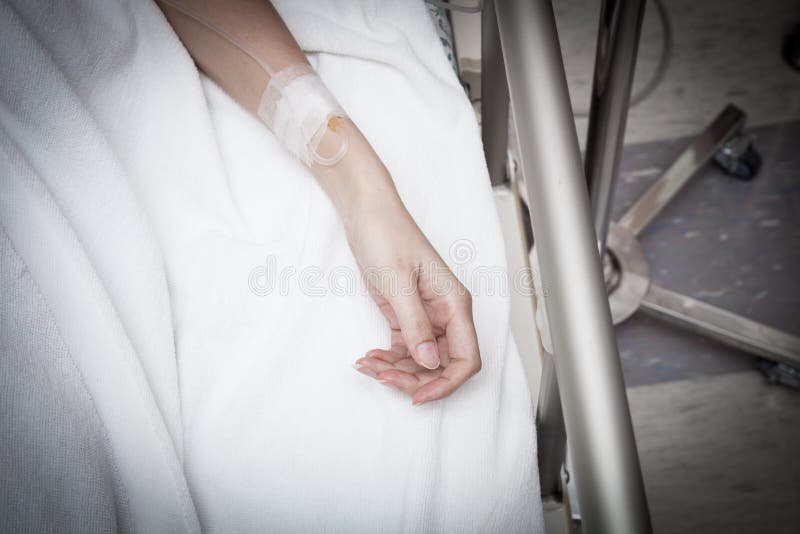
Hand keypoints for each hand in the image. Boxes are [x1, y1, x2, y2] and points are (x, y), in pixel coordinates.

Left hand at [313, 121, 481, 405]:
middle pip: (443, 364)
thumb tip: (430, 361)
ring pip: (421, 360)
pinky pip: (403, 349)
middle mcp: (445, 313)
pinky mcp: (405, 315)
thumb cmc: (386, 235)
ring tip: (368, 366)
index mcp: (454, 304)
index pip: (467, 357)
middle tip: (384, 379)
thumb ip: (415, 324)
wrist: (365, 213)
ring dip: (397, 370)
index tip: (419, 395)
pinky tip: (368, 359)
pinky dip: (388, 359)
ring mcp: (425, 315)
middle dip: (415, 379)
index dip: (447, 382)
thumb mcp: (397, 281)